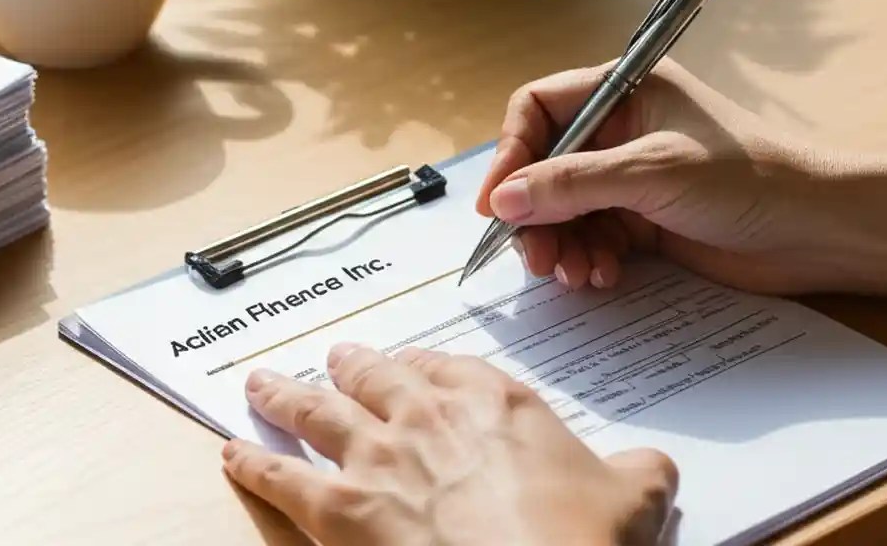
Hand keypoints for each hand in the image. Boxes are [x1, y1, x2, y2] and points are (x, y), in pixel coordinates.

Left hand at [221, 344, 677, 545]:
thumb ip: (637, 471)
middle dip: (350, 366)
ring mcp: (376, 457)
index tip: (409, 366)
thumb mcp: (632, 497)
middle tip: (336, 358)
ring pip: (315, 411)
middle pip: (372, 377)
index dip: (420, 366)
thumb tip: (653, 468)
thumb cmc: (581, 541)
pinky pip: (280, 475)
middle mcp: (424, 414)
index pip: (445, 367)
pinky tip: (232, 452)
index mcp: (491, 400)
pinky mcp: (338, 508)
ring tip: (262, 383)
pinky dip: (252, 463)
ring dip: (285, 395)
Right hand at [475, 59, 855, 295]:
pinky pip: (591, 237)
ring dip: (560, 245)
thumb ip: (571, 184)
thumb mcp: (651, 172)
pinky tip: (603, 276)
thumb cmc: (750, 178)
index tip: (497, 202)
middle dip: (534, 214)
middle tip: (534, 257)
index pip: (538, 109)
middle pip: (543, 167)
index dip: (511, 153)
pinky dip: (588, 259)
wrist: (820, 231)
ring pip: (563, 210)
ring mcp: (630, 178)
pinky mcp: (644, 221)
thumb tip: (503, 200)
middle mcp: (621, 130)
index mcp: (624, 91)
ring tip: (574, 274)